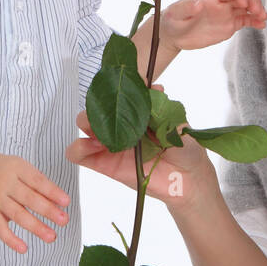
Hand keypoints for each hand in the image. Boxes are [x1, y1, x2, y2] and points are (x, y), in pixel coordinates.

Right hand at [0, 148, 70, 253]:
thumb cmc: (3, 169)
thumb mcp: (20, 167)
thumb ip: (37, 183)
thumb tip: (58, 203)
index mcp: (17, 169)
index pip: (38, 181)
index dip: (52, 192)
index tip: (66, 202)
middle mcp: (6, 183)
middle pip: (29, 198)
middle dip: (48, 211)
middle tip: (64, 220)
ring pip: (18, 214)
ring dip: (36, 227)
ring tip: (51, 236)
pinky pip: (0, 228)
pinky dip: (11, 239)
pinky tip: (24, 248)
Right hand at [65, 85, 213, 210]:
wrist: (188, 180)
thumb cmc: (184, 148)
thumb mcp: (176, 123)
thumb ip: (162, 107)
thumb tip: (154, 88)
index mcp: (136, 109)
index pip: (117, 91)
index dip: (116, 86)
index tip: (123, 85)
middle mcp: (120, 123)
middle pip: (97, 105)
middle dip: (98, 103)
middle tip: (110, 110)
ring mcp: (111, 142)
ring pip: (84, 126)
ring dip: (86, 123)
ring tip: (101, 131)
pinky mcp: (104, 164)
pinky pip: (79, 154)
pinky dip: (78, 148)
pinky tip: (94, 147)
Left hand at [160, 0, 265, 50]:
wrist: (173, 34)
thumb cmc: (172, 21)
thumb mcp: (175, 14)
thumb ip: (187, 8)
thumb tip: (200, 3)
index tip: (244, 4)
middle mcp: (221, 3)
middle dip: (253, 1)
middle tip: (258, 12)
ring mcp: (226, 14)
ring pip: (247, 7)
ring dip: (257, 10)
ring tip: (263, 19)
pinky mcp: (229, 24)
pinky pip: (245, 20)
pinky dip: (255, 21)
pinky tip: (261, 25)